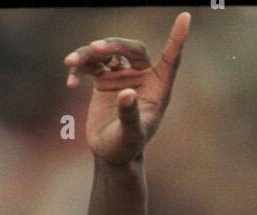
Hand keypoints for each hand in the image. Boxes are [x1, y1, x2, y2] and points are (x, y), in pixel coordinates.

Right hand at [63, 11, 190, 164]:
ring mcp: (122, 76)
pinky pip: (90, 65)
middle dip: (112, 45)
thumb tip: (127, 93)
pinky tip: (70, 82)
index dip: (177, 38)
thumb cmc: (127, 148)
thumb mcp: (131, 135)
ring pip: (106, 53)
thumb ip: (130, 115)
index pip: (170, 59)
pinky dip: (79, 70)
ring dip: (87, 54)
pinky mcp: (103, 80)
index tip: (185, 17)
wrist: (111, 155)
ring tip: (71, 62)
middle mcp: (141, 77)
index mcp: (158, 88)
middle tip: (95, 49)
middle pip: (130, 48)